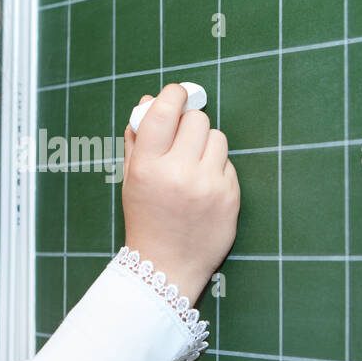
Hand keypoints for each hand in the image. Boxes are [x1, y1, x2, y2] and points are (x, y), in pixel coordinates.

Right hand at [120, 83, 239, 305]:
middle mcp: (178, 174)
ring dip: (206, 145)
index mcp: (148, 167)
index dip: (173, 95)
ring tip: (194, 166)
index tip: (178, 94)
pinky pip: (228, 163)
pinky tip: (204, 187)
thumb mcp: (130, 179)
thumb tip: (149, 100)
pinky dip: (217, 168)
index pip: (164, 113)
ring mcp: (208, 185)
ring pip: (217, 137)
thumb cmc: (146, 218)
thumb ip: (137, 139)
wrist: (167, 266)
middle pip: (197, 120)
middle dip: (190, 124)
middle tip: (183, 139)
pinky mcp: (230, 196)